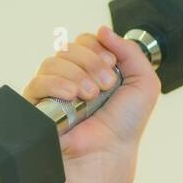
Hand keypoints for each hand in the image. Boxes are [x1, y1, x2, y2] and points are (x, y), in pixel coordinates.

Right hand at [21, 25, 160, 173]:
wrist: (109, 152)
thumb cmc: (125, 126)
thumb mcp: (144, 85)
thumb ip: (131, 52)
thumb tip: (104, 30)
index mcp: (94, 70)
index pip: (86, 42)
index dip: (97, 49)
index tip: (112, 68)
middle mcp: (73, 77)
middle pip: (70, 48)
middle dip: (91, 62)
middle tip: (105, 85)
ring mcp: (54, 89)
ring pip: (53, 61)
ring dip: (76, 75)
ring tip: (90, 95)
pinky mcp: (38, 104)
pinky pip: (37, 81)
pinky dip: (55, 84)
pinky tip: (71, 96)